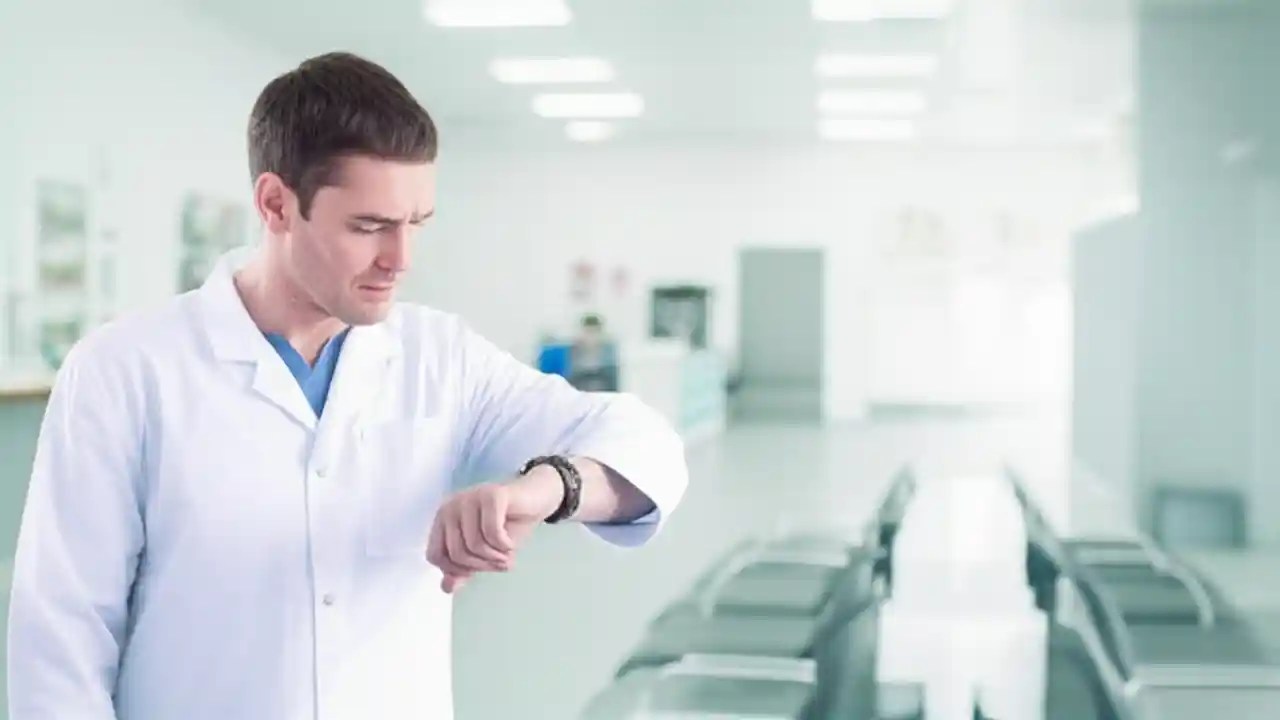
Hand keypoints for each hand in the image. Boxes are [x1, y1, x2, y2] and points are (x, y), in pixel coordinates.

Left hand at [426, 467, 564, 593]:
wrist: (535, 500)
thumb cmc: (507, 526)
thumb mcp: (483, 554)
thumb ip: (462, 570)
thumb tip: (446, 588)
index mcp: (442, 520)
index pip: (435, 556)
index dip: (457, 570)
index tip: (477, 568)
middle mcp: (451, 507)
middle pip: (456, 553)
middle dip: (482, 565)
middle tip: (499, 562)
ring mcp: (470, 498)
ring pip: (474, 544)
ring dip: (496, 557)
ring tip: (506, 554)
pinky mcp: (491, 495)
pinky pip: (492, 532)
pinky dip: (505, 545)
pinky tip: (511, 543)